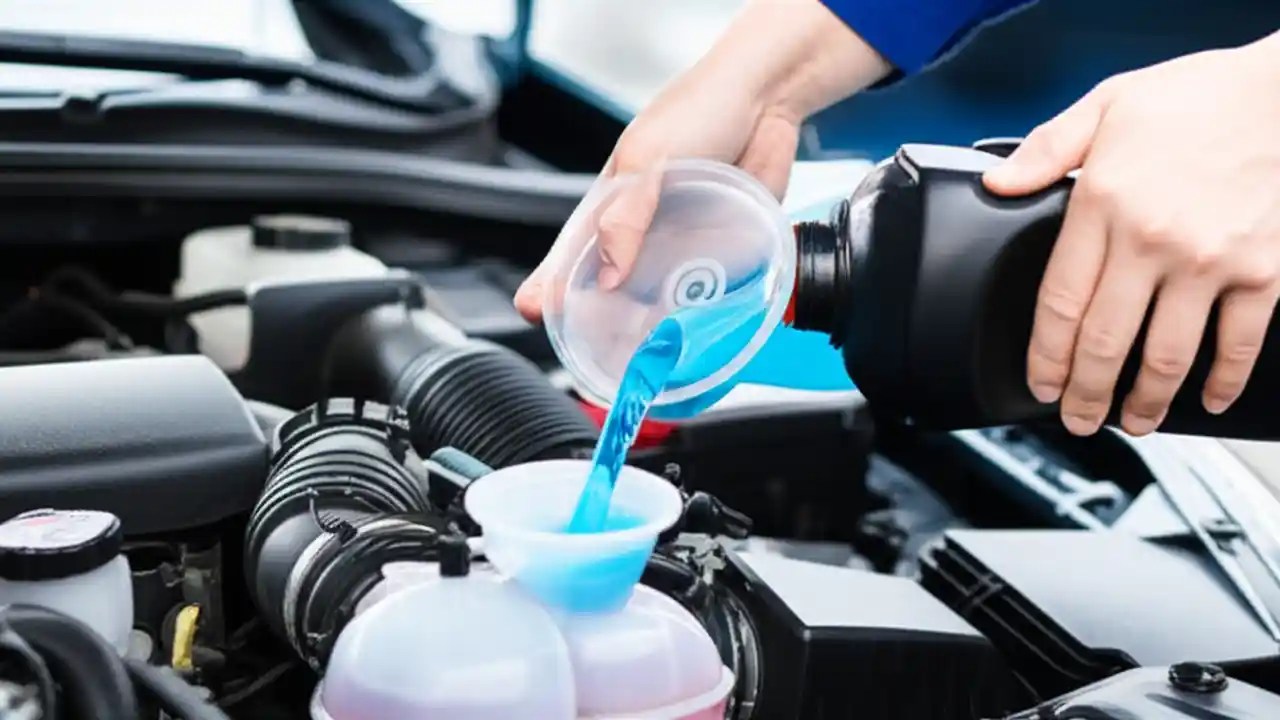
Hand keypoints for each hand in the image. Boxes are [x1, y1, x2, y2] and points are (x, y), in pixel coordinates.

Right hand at [513, 0, 889, 322]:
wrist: (768, 101)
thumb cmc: (698, 110)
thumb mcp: (648, 156)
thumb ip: (626, 214)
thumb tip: (608, 273)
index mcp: (612, 205)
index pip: (571, 253)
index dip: (549, 284)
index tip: (534, 312)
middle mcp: (644, 233)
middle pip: (610, 288)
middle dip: (596, 321)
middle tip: (589, 353)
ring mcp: (684, 246)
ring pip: (658, 299)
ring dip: (649, 329)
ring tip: (640, 362)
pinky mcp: (725, 254)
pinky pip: (708, 293)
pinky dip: (701, 317)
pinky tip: (696, 340)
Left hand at [983, 32, 1279, 436]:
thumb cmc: (1201, 97)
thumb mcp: (1108, 104)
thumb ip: (1047, 149)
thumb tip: (997, 183)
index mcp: (1104, 204)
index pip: (1058, 302)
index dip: (1044, 355)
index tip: (1040, 382)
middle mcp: (1152, 240)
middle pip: (1104, 342)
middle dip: (1084, 393)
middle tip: (1076, 419)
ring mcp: (1209, 262)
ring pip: (1166, 356)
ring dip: (1144, 401)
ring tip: (1131, 422)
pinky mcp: (1263, 272)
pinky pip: (1238, 343)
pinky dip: (1222, 381)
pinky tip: (1207, 400)